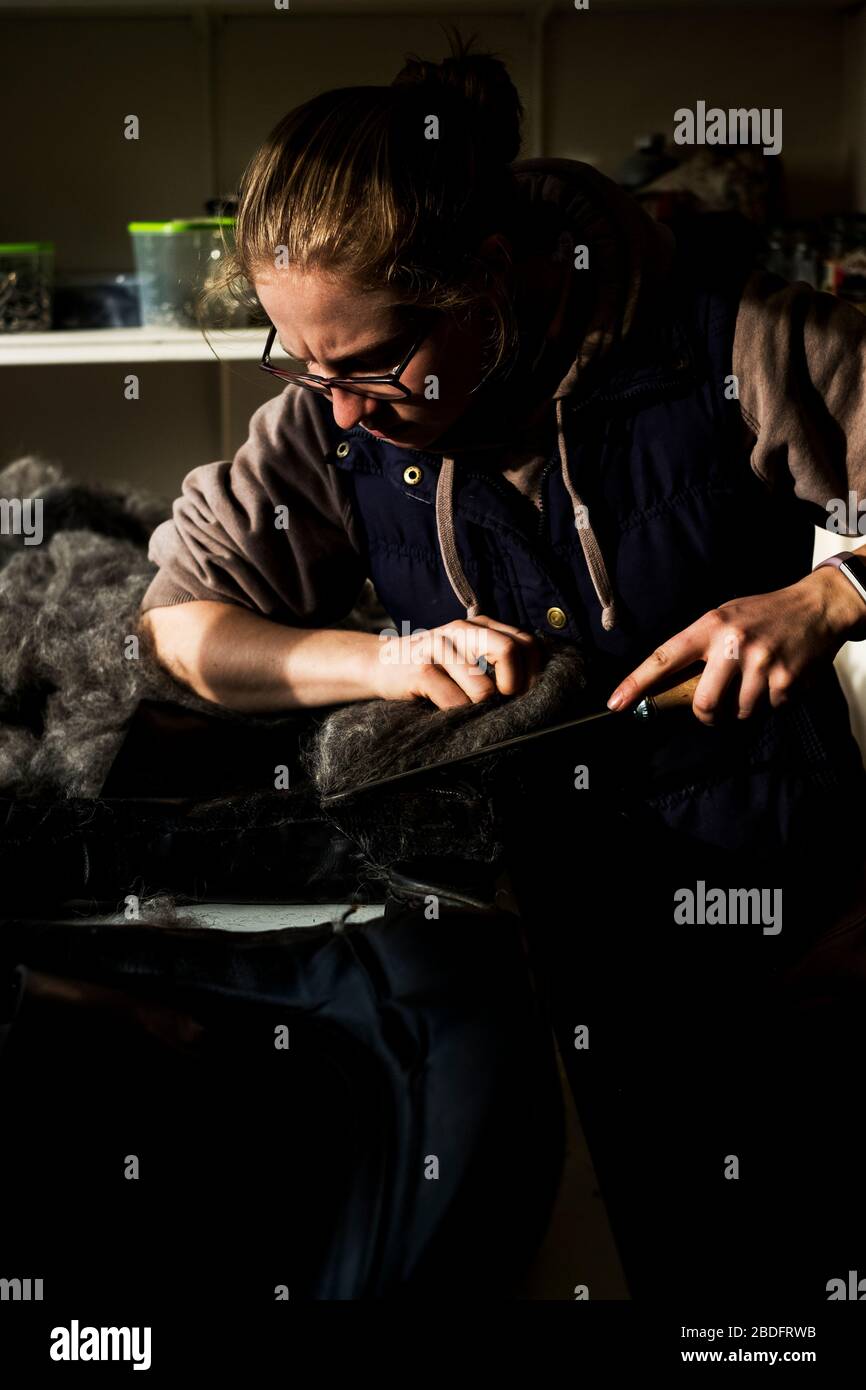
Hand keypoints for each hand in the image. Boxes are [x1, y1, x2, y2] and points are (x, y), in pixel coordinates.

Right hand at [371, 615, 545, 708]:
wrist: (379, 664)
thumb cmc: (432, 667)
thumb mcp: (466, 654)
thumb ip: (495, 659)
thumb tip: (532, 689)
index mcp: (480, 625)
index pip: (526, 642)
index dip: (533, 673)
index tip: (523, 694)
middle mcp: (462, 629)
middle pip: (509, 651)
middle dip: (514, 687)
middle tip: (503, 703)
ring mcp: (439, 646)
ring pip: (482, 687)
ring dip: (479, 708)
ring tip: (467, 707)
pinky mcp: (420, 669)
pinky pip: (454, 702)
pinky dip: (456, 714)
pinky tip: (445, 710)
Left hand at [606, 568, 865, 724]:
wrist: (816, 607)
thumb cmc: (763, 614)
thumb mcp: (724, 617)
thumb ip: (699, 647)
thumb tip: (671, 686)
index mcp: (710, 626)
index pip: (664, 657)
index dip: (637, 683)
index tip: (616, 703)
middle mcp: (733, 644)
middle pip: (704, 704)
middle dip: (708, 715)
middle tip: (716, 708)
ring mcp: (761, 663)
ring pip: (738, 712)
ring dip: (744, 706)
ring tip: (756, 679)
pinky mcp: (786, 681)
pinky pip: (768, 709)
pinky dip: (771, 701)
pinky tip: (778, 676)